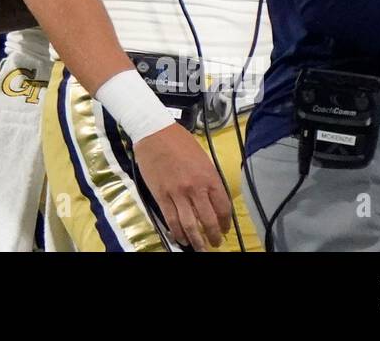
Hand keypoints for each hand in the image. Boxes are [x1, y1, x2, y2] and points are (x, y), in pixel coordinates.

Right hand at [131, 122, 232, 249]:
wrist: (154, 132)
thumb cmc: (179, 141)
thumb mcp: (202, 158)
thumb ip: (208, 178)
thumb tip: (211, 197)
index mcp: (209, 177)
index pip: (223, 207)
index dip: (225, 223)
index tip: (225, 229)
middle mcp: (195, 188)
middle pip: (208, 221)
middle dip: (214, 236)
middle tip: (215, 243)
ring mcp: (177, 194)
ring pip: (190, 225)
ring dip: (196, 240)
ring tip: (200, 247)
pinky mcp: (161, 196)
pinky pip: (171, 220)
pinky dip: (177, 232)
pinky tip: (180, 238)